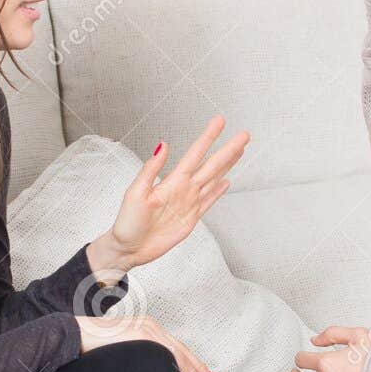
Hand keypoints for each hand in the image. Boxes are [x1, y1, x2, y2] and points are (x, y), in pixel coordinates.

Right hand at [76, 315, 216, 371]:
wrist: (72, 333)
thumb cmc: (92, 346)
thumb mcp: (119, 352)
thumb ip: (135, 359)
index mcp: (147, 328)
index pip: (176, 349)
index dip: (192, 365)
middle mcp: (150, 327)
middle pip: (182, 353)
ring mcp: (145, 330)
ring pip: (177, 356)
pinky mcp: (139, 335)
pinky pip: (165, 355)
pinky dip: (178, 371)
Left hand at [88, 115, 249, 279]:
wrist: (129, 248)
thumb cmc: (127, 222)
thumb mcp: (135, 192)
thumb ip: (151, 169)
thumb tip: (161, 146)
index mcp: (172, 181)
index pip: (195, 154)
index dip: (208, 138)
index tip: (219, 123)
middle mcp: (183, 188)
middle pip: (211, 164)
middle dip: (228, 150)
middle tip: (243, 136)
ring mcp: (189, 202)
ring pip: (213, 179)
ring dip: (227, 165)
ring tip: (239, 151)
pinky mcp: (191, 217)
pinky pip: (208, 201)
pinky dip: (218, 191)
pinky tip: (226, 182)